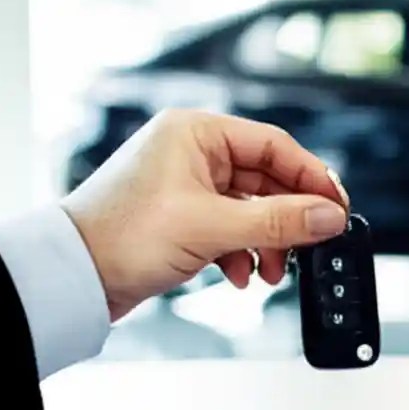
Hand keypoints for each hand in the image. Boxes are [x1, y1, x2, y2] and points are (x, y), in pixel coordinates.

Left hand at [61, 109, 351, 319]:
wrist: (72, 277)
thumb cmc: (121, 237)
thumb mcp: (213, 227)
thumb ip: (279, 221)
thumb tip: (330, 217)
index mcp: (195, 132)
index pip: (274, 146)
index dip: (311, 178)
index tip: (336, 208)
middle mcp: (191, 152)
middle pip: (266, 179)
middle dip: (288, 219)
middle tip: (311, 245)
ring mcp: (185, 185)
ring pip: (251, 208)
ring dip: (268, 241)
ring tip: (271, 271)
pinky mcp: (181, 217)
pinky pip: (231, 228)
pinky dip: (243, 252)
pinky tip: (241, 274)